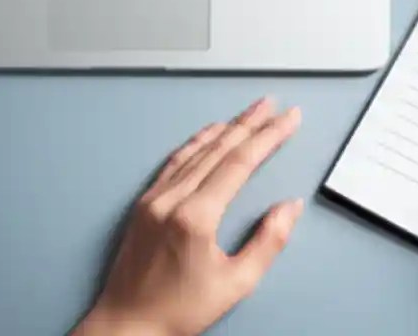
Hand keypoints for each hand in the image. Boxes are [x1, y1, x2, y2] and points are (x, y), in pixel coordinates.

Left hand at [76, 98, 303, 335]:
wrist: (127, 325)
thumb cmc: (180, 310)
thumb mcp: (236, 284)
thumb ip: (267, 242)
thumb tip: (290, 207)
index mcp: (196, 216)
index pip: (240, 163)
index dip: (268, 137)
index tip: (290, 119)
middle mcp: (172, 199)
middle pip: (219, 149)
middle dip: (251, 124)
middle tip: (274, 104)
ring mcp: (154, 198)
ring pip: (196, 151)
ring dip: (225, 127)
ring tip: (248, 112)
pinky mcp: (143, 204)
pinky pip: (174, 163)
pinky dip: (196, 143)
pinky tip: (208, 134)